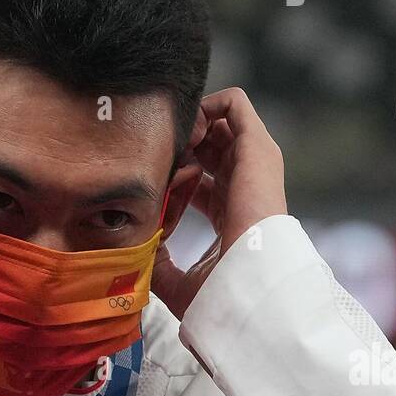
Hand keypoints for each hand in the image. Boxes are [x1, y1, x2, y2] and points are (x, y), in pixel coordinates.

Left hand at [152, 88, 286, 317]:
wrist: (248, 283)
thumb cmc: (218, 292)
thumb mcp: (177, 282)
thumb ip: (158, 264)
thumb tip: (137, 250)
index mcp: (230, 215)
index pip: (200, 182)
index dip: (172, 175)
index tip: (149, 184)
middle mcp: (244, 186)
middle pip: (209, 147)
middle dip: (179, 144)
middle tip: (156, 159)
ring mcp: (253, 164)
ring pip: (220, 121)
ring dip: (189, 122)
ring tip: (170, 143)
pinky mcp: (258, 146)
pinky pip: (234, 104)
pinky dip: (205, 106)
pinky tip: (185, 133)